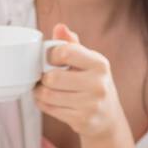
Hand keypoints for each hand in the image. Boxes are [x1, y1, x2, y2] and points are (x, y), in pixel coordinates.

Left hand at [32, 24, 126, 140]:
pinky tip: (47, 101)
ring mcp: (91, 104)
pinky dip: (42, 104)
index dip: (50, 55)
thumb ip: (72, 45)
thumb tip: (59, 27)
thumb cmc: (94, 84)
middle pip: (53, 77)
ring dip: (39, 92)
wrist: (109, 118)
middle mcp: (98, 83)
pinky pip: (50, 109)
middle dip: (42, 78)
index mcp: (99, 64)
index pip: (66, 52)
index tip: (49, 59)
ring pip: (48, 95)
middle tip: (42, 77)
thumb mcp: (88, 62)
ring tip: (42, 89)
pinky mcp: (83, 120)